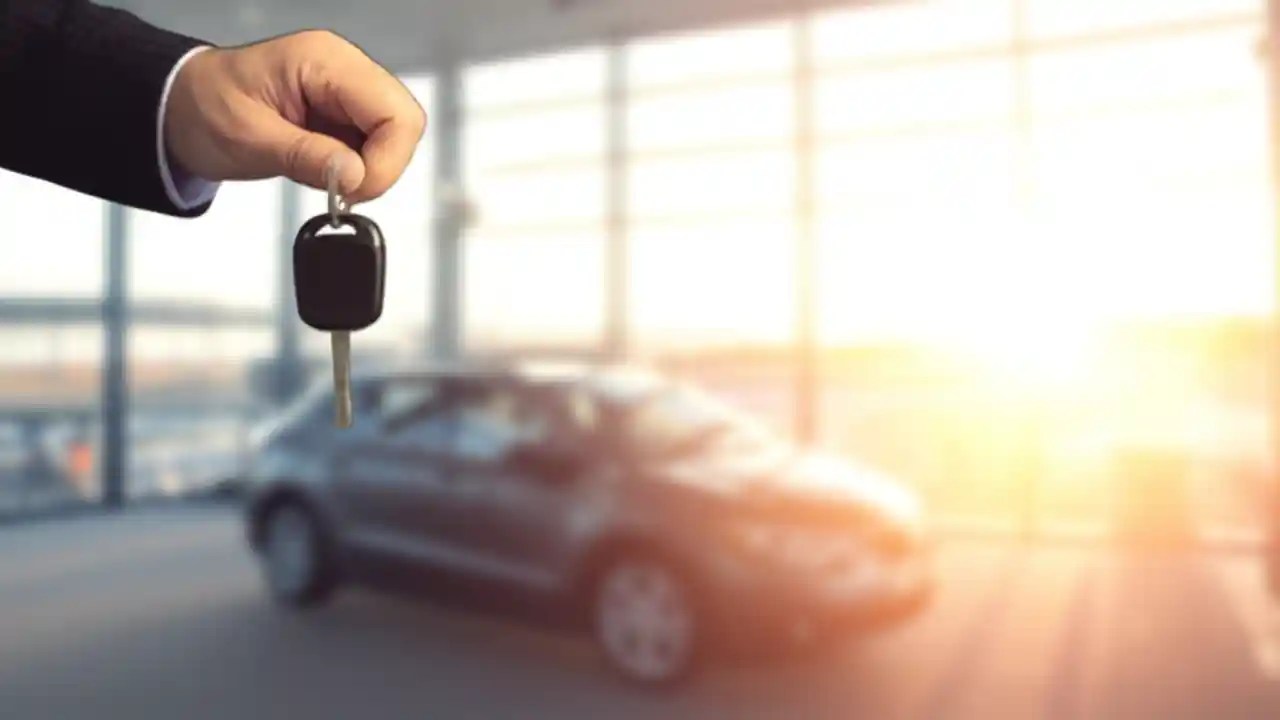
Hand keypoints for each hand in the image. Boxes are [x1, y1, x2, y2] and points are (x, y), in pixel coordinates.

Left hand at [164, 30, 427, 202]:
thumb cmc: (204, 108)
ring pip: (394, 138)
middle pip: (403, 123)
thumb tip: (355, 176)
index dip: (387, 161)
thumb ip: (305, 156)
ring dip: (369, 169)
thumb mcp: (248, 138)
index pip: (395, 113)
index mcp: (324, 61)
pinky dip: (357, 169)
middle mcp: (345, 70)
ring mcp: (347, 92)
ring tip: (326, 179)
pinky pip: (373, 146)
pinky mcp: (344, 114)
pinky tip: (326, 172)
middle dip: (381, 167)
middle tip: (343, 190)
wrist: (180, 108)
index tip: (352, 189)